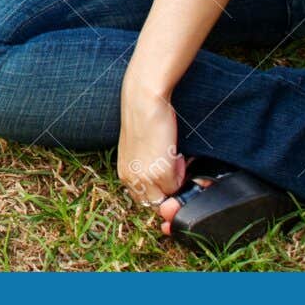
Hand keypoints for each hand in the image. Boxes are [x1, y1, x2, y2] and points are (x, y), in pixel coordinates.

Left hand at [118, 81, 185, 207]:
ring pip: (168, 196)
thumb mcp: (137, 149)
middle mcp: (131, 178)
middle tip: (172, 164)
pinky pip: (177, 185)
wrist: (142, 102)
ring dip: (175, 180)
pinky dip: (181, 171)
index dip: (159, 189)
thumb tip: (165, 183)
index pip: (144, 199)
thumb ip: (145, 168)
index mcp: (124, 173)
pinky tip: (174, 152)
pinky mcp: (161, 173)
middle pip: (155, 201)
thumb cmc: (141, 120)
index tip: (167, 175)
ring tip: (172, 157)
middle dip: (168, 187)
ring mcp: (145, 178)